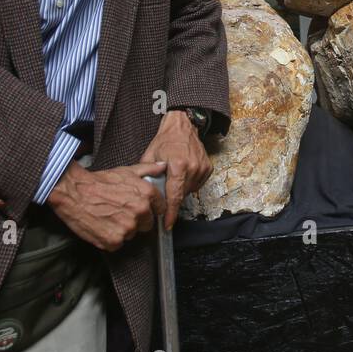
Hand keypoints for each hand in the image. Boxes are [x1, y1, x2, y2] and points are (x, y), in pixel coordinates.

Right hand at [47, 159, 167, 251]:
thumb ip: (148, 169)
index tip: (139, 208)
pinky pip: (118, 244)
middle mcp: (140, 212)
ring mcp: (127, 228)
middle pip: (147, 224)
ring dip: (123, 229)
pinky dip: (111, 238)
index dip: (150, 209)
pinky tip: (102, 225)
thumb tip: (163, 167)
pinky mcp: (114, 241)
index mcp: (146, 194)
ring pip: (131, 234)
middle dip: (136, 220)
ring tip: (109, 216)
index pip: (160, 209)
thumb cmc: (98, 181)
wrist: (73, 192)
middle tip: (119, 211)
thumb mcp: (126, 171)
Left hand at [140, 110, 211, 229]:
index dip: (170, 213)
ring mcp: (202, 168)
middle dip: (172, 196)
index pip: (174, 196)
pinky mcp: (208, 168)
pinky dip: (189, 182)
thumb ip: (147, 176)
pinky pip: (197, 184)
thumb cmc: (165, 140)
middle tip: (165, 185)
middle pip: (181, 195)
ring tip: (174, 175)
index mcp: (178, 166)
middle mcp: (193, 168)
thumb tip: (144, 195)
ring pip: (189, 191)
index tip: (167, 225)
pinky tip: (183, 172)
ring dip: (181, 188)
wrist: (182, 126)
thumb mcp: (150, 156)